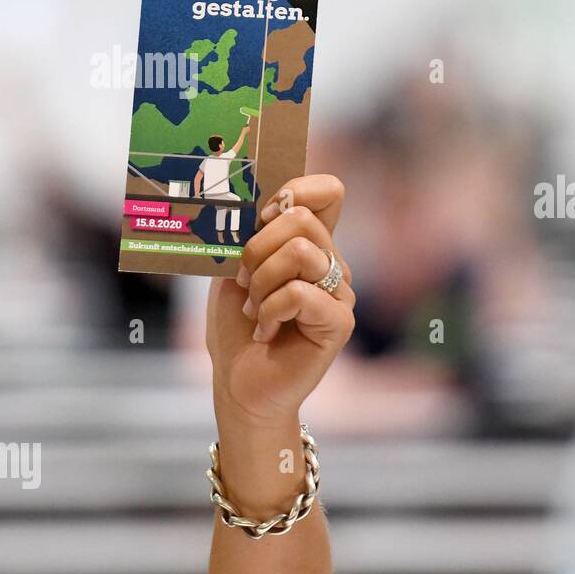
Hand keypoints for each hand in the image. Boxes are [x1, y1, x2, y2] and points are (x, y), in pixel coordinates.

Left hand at [206, 174, 355, 425]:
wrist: (239, 383)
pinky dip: (270, 311)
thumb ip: (251, 235)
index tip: (262, 217)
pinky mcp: (339, 321)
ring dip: (260, 284)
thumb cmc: (237, 327)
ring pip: (299, 252)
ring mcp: (340, 292)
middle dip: (257, 249)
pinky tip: (267, 331)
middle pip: (301, 218)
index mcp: (311, 243)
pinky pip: (299, 293)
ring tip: (255, 311)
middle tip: (245, 284)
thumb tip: (260, 205)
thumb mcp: (234, 268)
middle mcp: (332, 262)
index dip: (296, 190)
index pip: (327, 191)